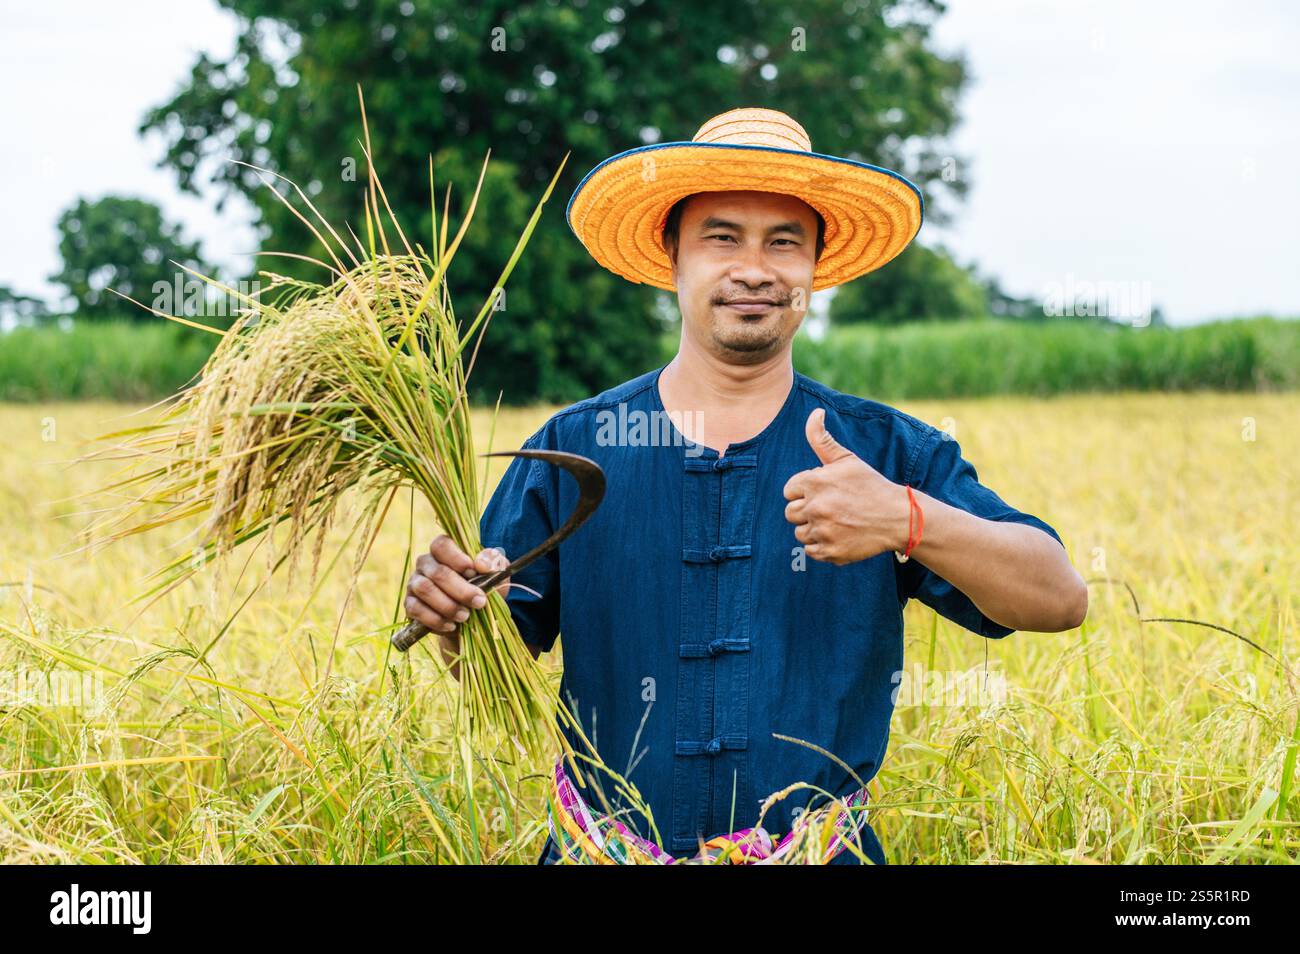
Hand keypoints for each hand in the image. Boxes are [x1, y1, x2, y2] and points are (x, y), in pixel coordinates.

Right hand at [404, 535, 510, 672]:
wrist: (472, 617)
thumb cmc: (483, 587)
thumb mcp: (496, 573)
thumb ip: (493, 562)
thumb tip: (481, 564)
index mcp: (444, 550)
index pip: (441, 545)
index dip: (456, 558)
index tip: (473, 572)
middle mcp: (425, 563)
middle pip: (437, 572)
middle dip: (461, 590)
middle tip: (479, 602)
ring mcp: (415, 583)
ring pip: (425, 589)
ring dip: (448, 605)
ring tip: (465, 616)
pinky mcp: (410, 604)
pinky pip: (416, 610)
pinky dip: (435, 619)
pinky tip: (451, 625)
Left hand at [782, 408, 910, 564]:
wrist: (898, 517)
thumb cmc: (869, 485)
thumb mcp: (846, 459)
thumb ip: (822, 438)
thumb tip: (815, 412)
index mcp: (814, 482)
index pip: (789, 490)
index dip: (805, 491)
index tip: (824, 493)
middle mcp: (815, 507)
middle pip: (790, 513)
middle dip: (806, 510)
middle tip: (831, 508)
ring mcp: (822, 531)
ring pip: (800, 533)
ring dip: (814, 529)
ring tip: (837, 522)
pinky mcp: (829, 552)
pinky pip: (811, 551)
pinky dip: (822, 546)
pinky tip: (840, 535)